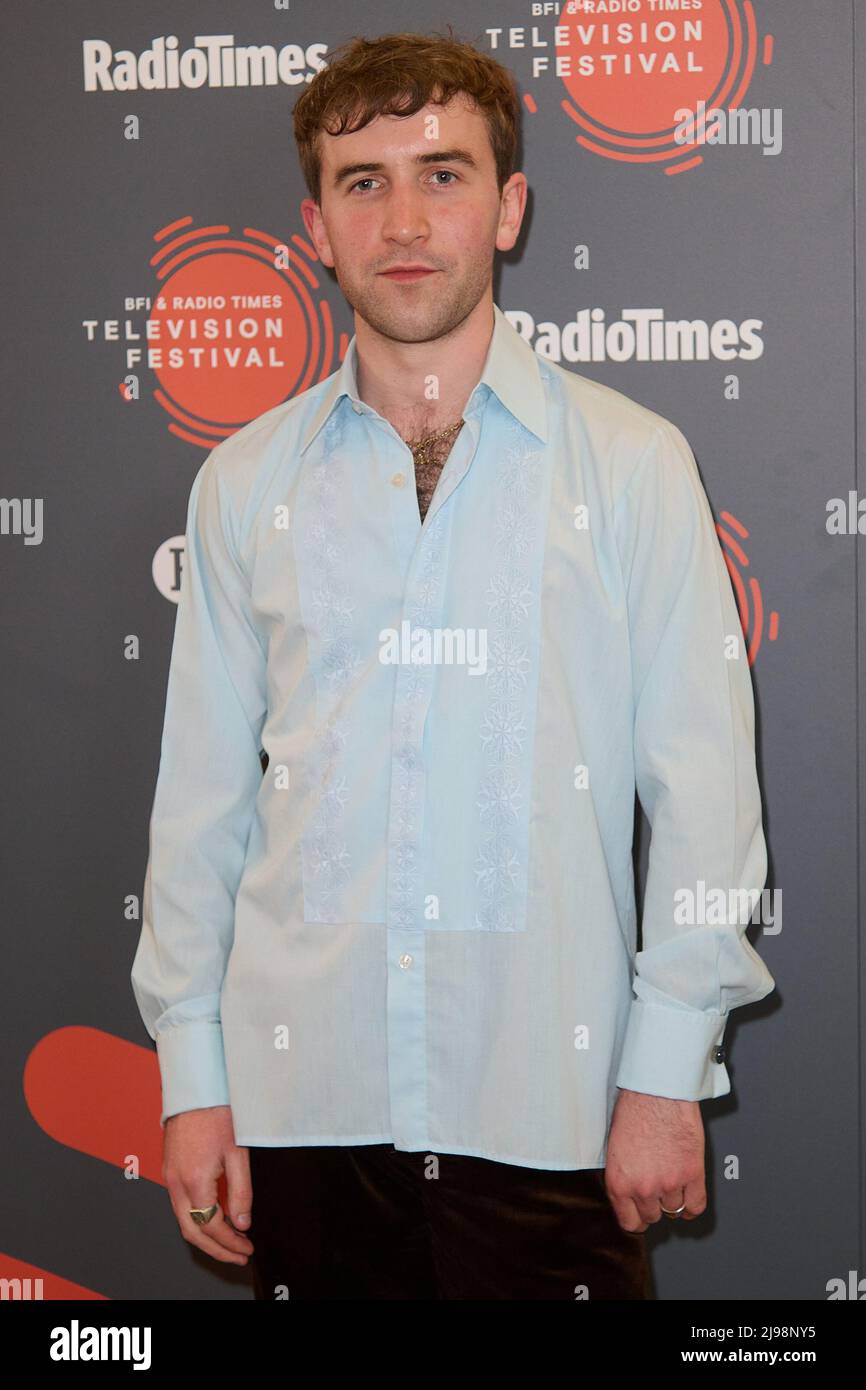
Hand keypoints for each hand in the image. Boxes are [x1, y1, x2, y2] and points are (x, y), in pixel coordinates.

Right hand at [163, 1105, 253, 1265]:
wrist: (194, 1090)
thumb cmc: (217, 1114)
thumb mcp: (238, 1152)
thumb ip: (241, 1191)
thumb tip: (242, 1222)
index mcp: (194, 1181)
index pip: (212, 1226)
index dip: (230, 1242)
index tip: (247, 1248)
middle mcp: (176, 1183)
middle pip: (192, 1232)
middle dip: (216, 1250)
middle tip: (239, 1255)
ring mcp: (169, 1177)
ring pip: (183, 1221)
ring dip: (205, 1237)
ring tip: (229, 1243)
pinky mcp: (169, 1170)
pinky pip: (179, 1206)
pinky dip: (196, 1221)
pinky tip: (213, 1220)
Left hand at [603, 1088, 706, 1231]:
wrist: (657, 1090)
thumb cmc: (634, 1109)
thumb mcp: (614, 1148)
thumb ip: (622, 1175)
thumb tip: (628, 1191)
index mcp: (619, 1182)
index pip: (629, 1222)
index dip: (636, 1218)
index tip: (640, 1215)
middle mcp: (643, 1187)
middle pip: (653, 1216)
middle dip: (654, 1205)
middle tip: (656, 1190)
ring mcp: (669, 1183)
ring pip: (674, 1210)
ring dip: (673, 1200)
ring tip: (671, 1183)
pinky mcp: (692, 1173)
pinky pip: (696, 1205)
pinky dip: (693, 1206)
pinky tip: (689, 1198)